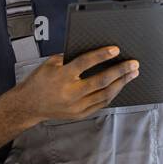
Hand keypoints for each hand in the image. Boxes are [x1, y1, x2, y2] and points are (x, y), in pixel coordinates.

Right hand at [12, 46, 139, 123]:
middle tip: (133, 64)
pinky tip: (119, 85)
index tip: (116, 49)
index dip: (102, 55)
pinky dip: (112, 94)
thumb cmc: (40, 81)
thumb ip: (71, 58)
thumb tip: (95, 54)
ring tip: (132, 74)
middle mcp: (70, 93)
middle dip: (120, 71)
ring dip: (121, 83)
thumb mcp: (51, 64)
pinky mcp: (79, 114)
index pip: (85, 63)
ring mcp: (76, 106)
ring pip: (105, 94)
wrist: (29, 105)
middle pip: (101, 81)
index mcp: (62, 76)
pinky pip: (101, 104)